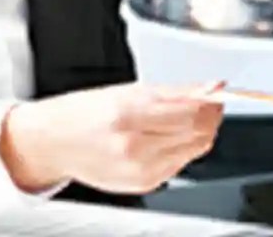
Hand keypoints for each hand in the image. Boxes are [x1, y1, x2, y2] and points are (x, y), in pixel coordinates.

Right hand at [0, 81, 223, 193]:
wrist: (54, 144)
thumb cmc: (84, 113)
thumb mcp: (128, 90)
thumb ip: (175, 91)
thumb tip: (212, 87)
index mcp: (129, 116)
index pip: (192, 114)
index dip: (213, 103)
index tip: (219, 93)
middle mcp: (135, 148)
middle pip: (198, 134)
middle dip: (210, 117)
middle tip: (209, 102)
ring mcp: (140, 171)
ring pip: (193, 151)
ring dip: (198, 132)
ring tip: (184, 117)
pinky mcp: (144, 186)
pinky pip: (179, 164)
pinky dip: (182, 148)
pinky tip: (167, 137)